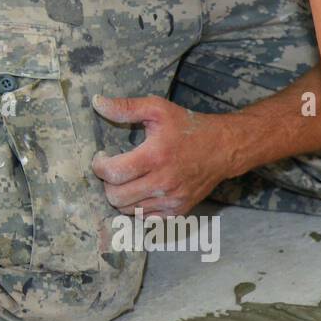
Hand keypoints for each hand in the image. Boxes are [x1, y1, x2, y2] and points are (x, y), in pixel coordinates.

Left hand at [89, 95, 235, 214]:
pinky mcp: (179, 209)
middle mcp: (163, 182)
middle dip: (108, 183)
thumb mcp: (158, 108)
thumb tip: (98, 103)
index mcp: (155, 157)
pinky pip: (147, 218)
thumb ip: (126, 107)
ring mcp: (172, 199)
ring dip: (122, 196)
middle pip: (117, 196)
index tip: (102, 157)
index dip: (99, 166)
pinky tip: (142, 192)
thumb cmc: (188, 127)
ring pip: (129, 210)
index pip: (113, 173)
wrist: (223, 149)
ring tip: (128, 181)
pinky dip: (139, 207)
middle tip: (114, 170)